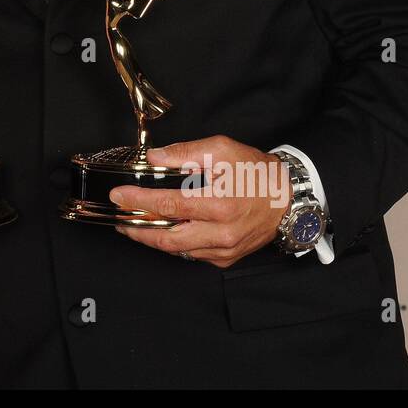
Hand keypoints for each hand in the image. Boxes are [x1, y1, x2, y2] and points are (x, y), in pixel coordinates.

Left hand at [108, 135, 291, 268]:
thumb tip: (155, 158)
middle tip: (119, 220)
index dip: (138, 201)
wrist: (289, 198)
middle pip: (166, 238)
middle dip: (137, 230)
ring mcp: (224, 249)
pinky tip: (164, 233)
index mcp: (218, 204)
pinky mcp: (227, 258)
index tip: (118, 196)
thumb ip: (185, 154)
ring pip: (177, 250)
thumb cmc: (257, 172)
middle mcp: (220, 232)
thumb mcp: (222, 150)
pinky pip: (193, 255)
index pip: (167, 204)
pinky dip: (175, 245)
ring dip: (152, 239)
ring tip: (134, 226)